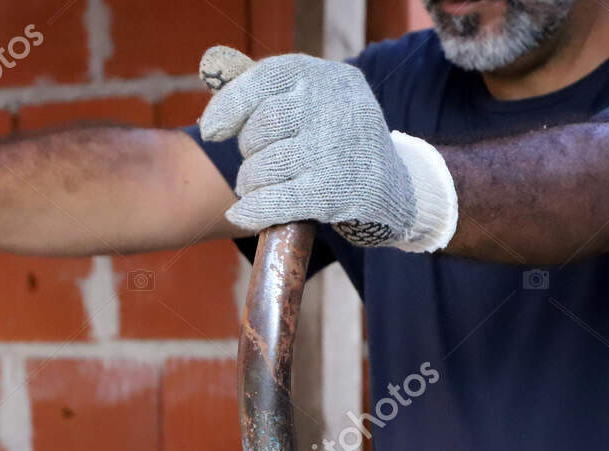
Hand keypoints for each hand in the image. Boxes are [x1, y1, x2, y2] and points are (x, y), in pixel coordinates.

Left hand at [197, 46, 456, 251]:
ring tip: (255, 188)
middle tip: (256, 164)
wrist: (397, 190)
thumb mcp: (321, 103)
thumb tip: (213, 88)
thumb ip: (274, 92)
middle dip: (249, 151)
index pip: (265, 79)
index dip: (230, 105)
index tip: (212, 131)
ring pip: (264, 166)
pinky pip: (275, 201)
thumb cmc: (341, 144)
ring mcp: (335, 150)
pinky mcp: (333, 192)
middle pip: (262, 126)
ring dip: (250, 183)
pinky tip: (241, 215)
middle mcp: (335, 107)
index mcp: (330, 77)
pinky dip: (252, 211)